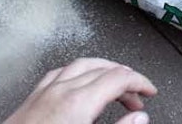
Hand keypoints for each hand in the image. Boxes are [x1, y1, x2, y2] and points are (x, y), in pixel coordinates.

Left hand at [5, 58, 156, 123]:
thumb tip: (139, 117)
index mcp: (78, 102)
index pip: (119, 77)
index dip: (140, 82)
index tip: (150, 91)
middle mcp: (61, 90)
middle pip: (103, 68)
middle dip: (125, 78)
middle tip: (137, 96)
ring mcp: (44, 92)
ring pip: (81, 65)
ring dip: (103, 70)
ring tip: (114, 85)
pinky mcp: (31, 99)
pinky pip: (59, 73)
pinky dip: (78, 72)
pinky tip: (79, 82)